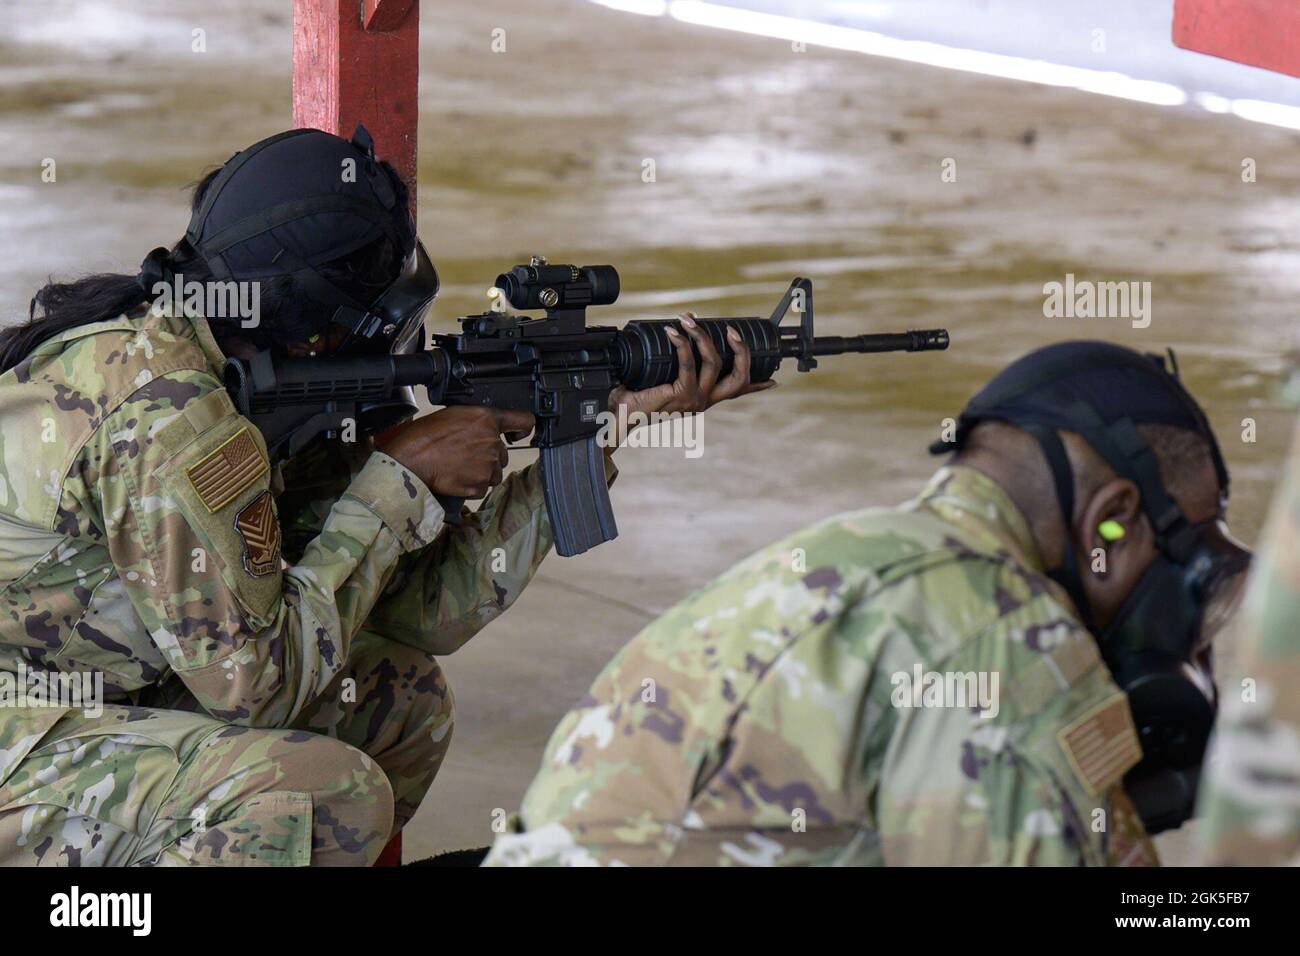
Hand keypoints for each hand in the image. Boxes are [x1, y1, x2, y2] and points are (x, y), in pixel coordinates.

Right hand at [375, 406, 535, 497]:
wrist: (410, 461)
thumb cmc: (423, 437)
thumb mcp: (452, 415)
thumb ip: (476, 420)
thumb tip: (483, 427)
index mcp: (486, 418)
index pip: (523, 420)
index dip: (522, 428)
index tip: (518, 434)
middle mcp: (492, 441)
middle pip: (502, 454)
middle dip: (488, 457)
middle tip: (464, 456)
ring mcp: (488, 465)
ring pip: (494, 473)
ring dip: (480, 473)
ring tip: (457, 467)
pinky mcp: (480, 485)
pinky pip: (482, 488)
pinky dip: (471, 487)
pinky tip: (455, 478)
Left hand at [605, 312, 775, 444]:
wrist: (618, 415)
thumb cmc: (634, 398)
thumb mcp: (660, 378)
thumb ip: (671, 361)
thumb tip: (674, 327)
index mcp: (703, 399)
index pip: (736, 392)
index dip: (758, 386)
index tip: (774, 381)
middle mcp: (704, 401)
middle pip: (739, 378)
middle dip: (742, 351)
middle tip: (732, 330)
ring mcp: (694, 400)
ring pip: (715, 363)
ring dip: (703, 336)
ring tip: (689, 320)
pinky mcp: (681, 395)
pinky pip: (688, 362)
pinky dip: (681, 343)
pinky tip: (672, 332)